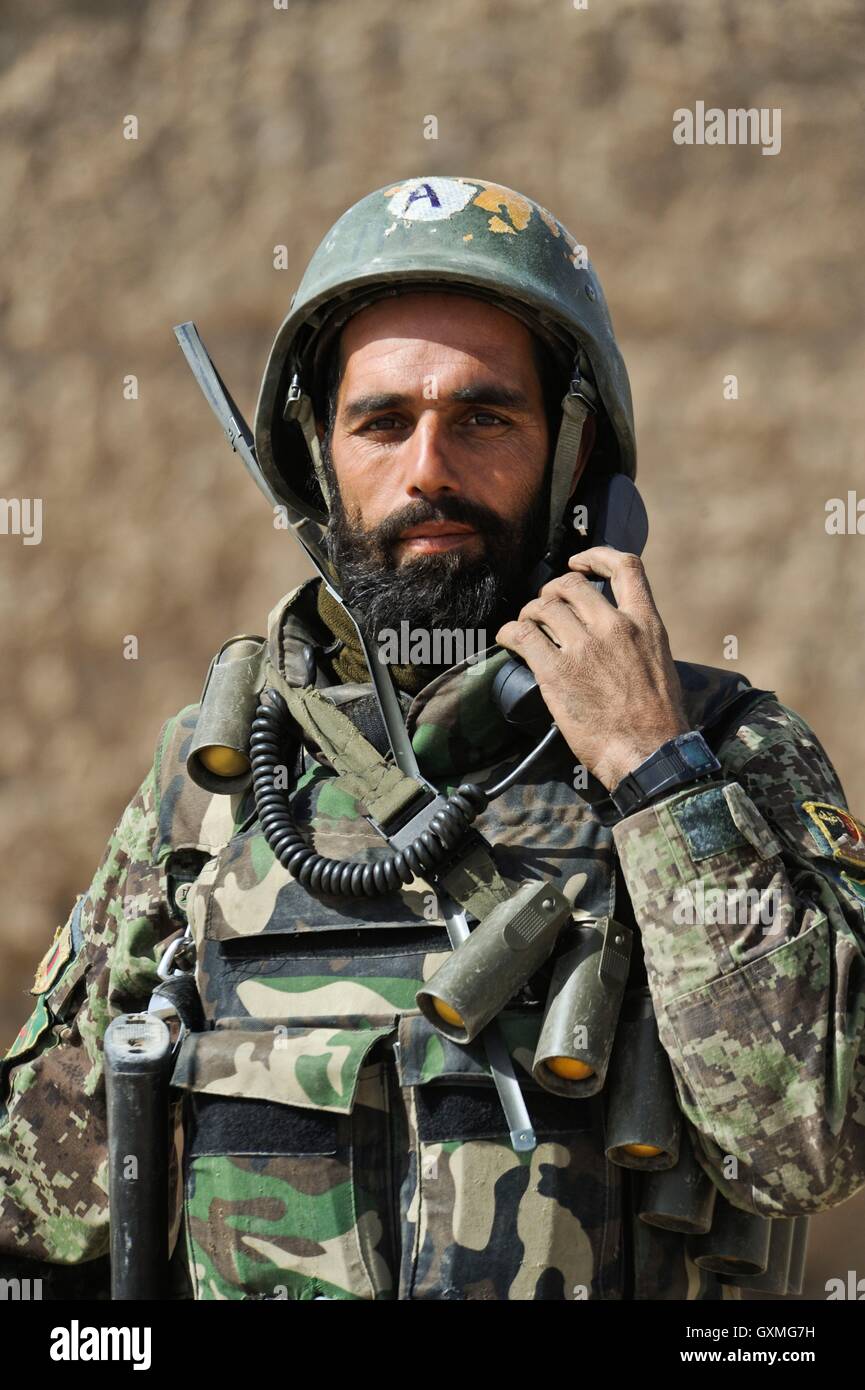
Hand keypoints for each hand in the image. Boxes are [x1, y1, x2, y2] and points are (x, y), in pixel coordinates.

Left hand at [496, 546, 688, 790]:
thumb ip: (636, 640)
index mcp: (645, 623)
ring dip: (530, 613)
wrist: (649, 753)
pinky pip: (522, 635)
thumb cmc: (657, 720)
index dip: (597, 556)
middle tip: (546, 608)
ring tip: (527, 626)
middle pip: (570, 584)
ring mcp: (585, 648)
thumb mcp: (659, 664)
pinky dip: (510, 632)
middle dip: (552, 591)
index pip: (626, 567)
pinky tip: (509, 639)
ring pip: (543, 607)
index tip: (580, 563)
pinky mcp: (557, 672)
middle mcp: (615, 627)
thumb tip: (613, 635)